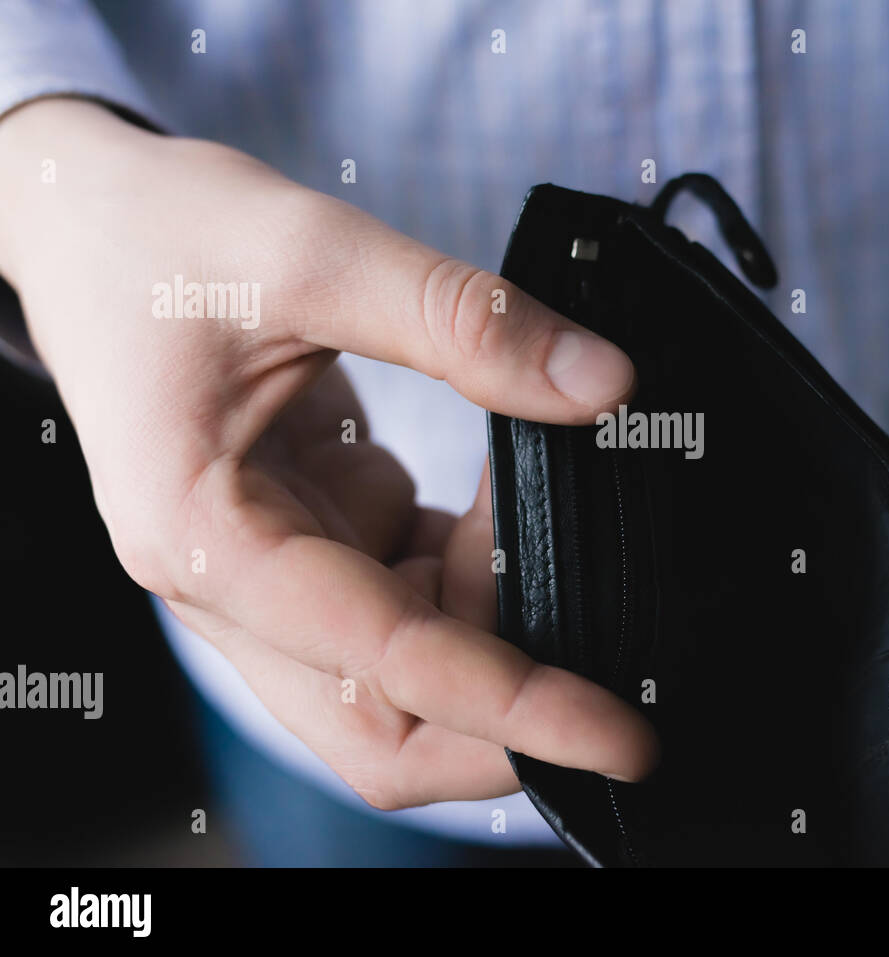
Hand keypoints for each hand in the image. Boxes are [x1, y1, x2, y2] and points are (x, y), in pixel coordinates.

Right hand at [0, 99, 657, 807]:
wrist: (96, 221)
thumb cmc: (163, 234)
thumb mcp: (312, 253)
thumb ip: (461, 322)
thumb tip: (602, 385)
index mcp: (203, 539)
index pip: (380, 664)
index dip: (512, 704)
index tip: (618, 737)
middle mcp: (232, 585)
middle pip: (384, 724)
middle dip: (507, 722)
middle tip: (621, 673)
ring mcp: (277, 571)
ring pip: (411, 670)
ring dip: (502, 611)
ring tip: (544, 491)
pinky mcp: (316, 541)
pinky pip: (419, 595)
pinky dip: (486, 561)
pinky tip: (512, 485)